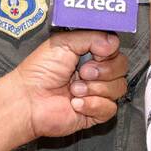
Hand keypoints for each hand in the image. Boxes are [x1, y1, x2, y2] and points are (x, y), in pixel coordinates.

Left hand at [13, 30, 129, 136]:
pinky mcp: (96, 112)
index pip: (115, 49)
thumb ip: (92, 37)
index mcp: (89, 54)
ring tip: (74, 89)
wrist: (29, 100)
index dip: (109, 51)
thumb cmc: (40, 71)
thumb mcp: (64, 43)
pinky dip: (92, 105)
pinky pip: (110, 107)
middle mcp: (96, 72)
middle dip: (103, 70)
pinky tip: (75, 103)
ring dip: (94, 88)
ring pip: (119, 87)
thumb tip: (113, 43)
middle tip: (83, 72)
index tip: (96, 53)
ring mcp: (97, 92)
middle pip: (122, 67)